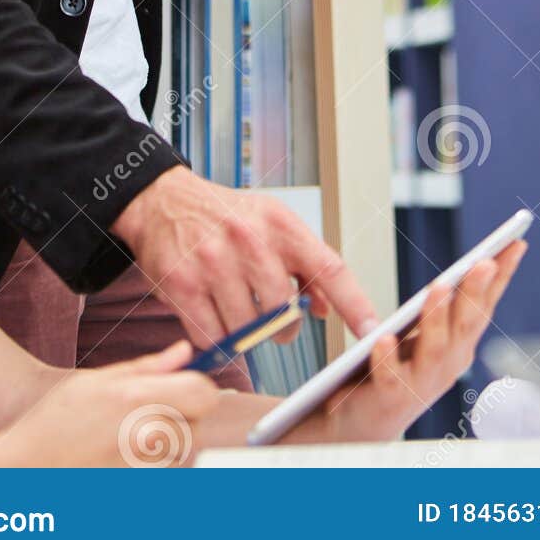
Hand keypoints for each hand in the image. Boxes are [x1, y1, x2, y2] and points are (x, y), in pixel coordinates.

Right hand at [0, 342, 218, 466]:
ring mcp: (140, 468)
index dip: (199, 390)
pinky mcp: (136, 487)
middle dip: (183, 418)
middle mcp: (142, 434)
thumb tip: (185, 352)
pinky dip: (155, 468)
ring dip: (169, 445)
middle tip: (152, 416)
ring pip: (181, 453)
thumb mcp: (99, 380)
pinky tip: (128, 460)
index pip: (202, 394)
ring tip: (135, 439)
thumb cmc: (57, 418)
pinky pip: (163, 476)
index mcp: (135, 398)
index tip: (186, 391)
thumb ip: (148, 367)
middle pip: (196, 425)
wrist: (26, 465)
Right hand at [116, 166, 376, 347]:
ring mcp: (214, 263)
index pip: (330, 269)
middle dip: (281, 329)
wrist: (165, 201)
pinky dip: (216, 339)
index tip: (375, 332)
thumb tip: (325, 308)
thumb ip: (303, 262)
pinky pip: (212, 337)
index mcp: (282, 224)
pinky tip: (211, 317)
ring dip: (245, 335)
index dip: (356, 304)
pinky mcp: (183, 284)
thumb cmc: (227, 217)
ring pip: (247, 331)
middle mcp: (251, 240)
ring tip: (235, 312)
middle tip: (269, 319)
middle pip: (284, 313)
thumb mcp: (272, 223)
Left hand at [285, 242, 525, 445]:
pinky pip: (390, 377)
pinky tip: (384, 337)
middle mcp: (449, 363)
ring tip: (437, 286)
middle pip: (465, 324)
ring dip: (437, 317)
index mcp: (460, 343)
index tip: (516, 242)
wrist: (366, 421)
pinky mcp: (389, 397)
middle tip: (483, 261)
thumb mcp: (434, 331)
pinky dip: (388, 357)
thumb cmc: (401, 366)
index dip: (503, 275)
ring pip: (434, 348)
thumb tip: (484, 262)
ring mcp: (421, 383)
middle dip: (475, 292)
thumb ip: (452, 305)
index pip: (485, 303)